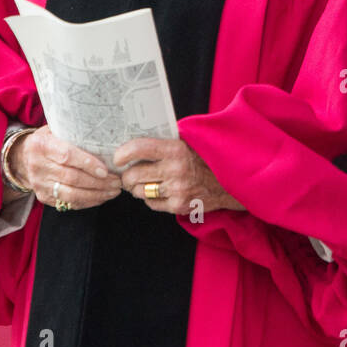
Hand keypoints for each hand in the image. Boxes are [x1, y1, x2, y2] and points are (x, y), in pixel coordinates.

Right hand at [12, 126, 121, 210]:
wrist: (22, 158)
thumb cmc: (48, 140)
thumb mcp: (55, 130)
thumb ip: (73, 131)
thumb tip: (103, 133)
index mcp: (42, 145)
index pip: (67, 156)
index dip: (88, 164)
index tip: (105, 170)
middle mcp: (38, 165)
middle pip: (72, 177)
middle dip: (98, 182)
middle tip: (117, 182)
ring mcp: (40, 184)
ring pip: (72, 194)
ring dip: (96, 194)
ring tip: (113, 191)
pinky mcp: (44, 197)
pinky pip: (69, 203)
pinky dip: (88, 202)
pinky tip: (102, 197)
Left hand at [115, 137, 244, 215]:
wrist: (228, 181)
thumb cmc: (203, 158)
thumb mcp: (185, 143)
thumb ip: (162, 142)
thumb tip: (132, 140)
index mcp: (176, 149)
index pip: (139, 149)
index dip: (123, 153)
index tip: (117, 158)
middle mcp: (175, 170)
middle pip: (133, 175)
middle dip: (127, 175)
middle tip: (129, 173)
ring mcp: (177, 190)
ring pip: (139, 191)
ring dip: (137, 188)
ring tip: (146, 181)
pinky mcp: (179, 206)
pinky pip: (151, 204)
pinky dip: (151, 198)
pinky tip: (160, 191)